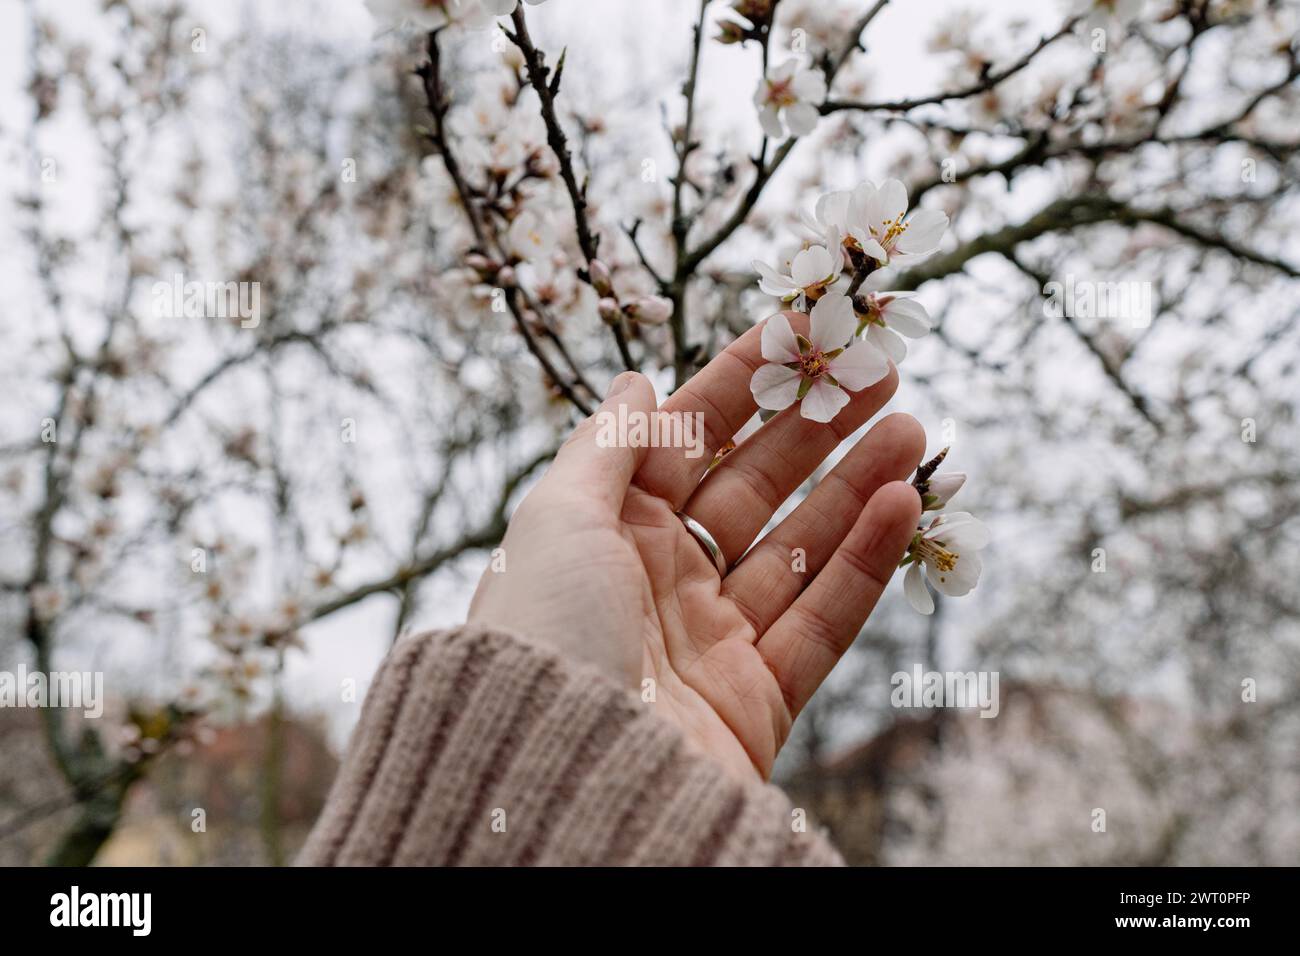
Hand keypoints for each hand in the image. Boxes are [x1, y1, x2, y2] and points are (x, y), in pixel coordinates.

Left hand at [469, 312, 923, 781]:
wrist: (561, 785)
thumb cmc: (542, 635)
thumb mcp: (556, 519)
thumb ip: (606, 446)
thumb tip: (636, 378)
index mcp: (607, 530)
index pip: (686, 438)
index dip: (744, 382)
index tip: (802, 331)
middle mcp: (661, 579)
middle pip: (755, 486)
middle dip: (817, 428)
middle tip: (881, 372)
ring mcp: (713, 639)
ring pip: (801, 547)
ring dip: (857, 486)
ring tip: (913, 428)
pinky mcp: (758, 699)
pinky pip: (823, 619)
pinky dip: (865, 564)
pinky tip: (901, 506)